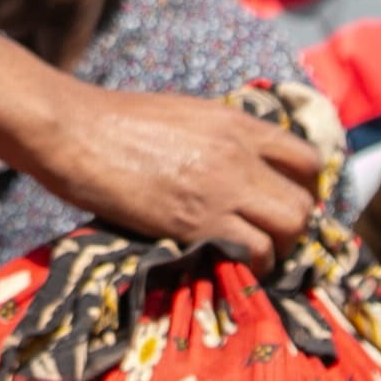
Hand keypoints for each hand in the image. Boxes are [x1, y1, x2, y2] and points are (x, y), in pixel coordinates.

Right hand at [34, 90, 318, 269]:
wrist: (74, 131)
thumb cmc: (116, 121)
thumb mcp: (185, 114)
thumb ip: (221, 136)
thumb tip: (240, 162)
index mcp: (236, 123)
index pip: (306, 159)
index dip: (305, 189)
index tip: (287, 204)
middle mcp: (239, 154)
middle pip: (303, 201)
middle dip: (294, 227)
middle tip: (272, 238)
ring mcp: (221, 189)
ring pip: (289, 227)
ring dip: (278, 249)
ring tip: (255, 257)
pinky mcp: (197, 223)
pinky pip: (252, 252)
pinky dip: (251, 266)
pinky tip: (233, 267)